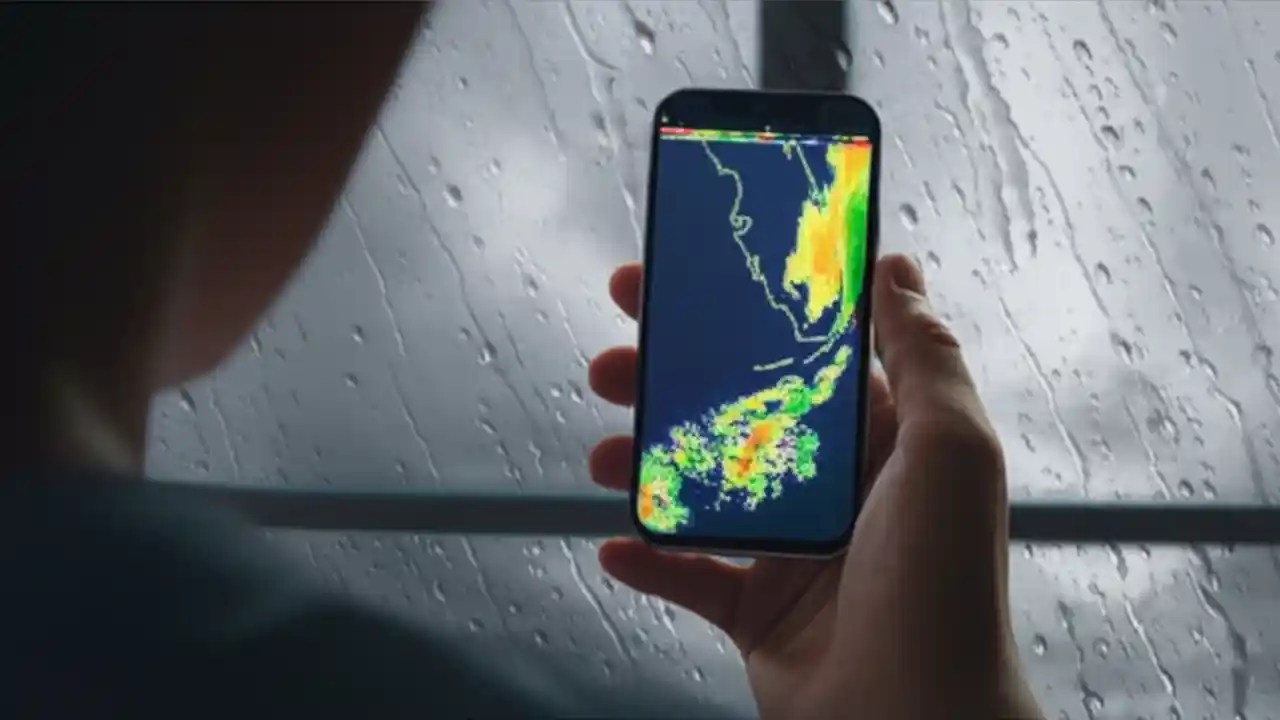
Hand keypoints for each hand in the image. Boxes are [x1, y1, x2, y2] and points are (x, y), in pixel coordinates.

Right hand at [587, 254, 1041, 718]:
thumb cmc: (944, 586)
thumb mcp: (950, 449)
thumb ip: (924, 356)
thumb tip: (896, 269)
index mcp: (882, 444)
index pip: (802, 360)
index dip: (743, 318)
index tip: (684, 287)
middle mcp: (835, 490)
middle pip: (736, 417)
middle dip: (669, 388)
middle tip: (614, 365)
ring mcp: (792, 552)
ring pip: (702, 491)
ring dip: (644, 469)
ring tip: (602, 457)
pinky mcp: (757, 612)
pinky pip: (689, 577)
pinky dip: (649, 561)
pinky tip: (616, 544)